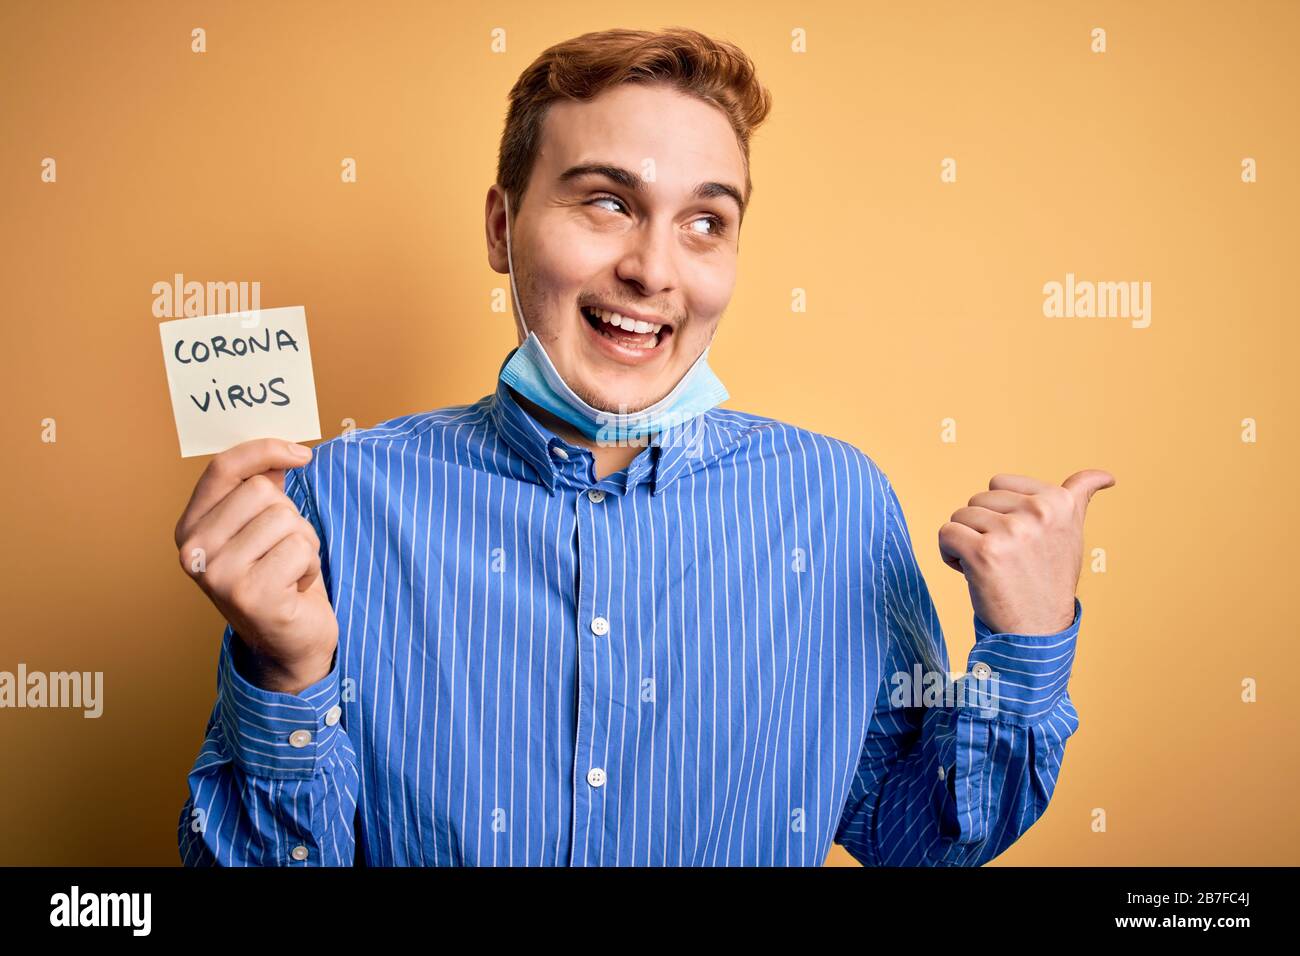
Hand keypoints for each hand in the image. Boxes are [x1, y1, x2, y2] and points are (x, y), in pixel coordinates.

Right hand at [174, 438, 338, 693]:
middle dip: (291, 517)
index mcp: (190, 529)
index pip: (224, 468)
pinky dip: (310, 566)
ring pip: (286, 520)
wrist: (288, 643)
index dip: (265, 450)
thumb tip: (281, 450)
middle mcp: (194, 552)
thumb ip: (263, 488)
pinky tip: (295, 589)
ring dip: (304, 544)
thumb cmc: (278, 577)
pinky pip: (300, 550)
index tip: (303, 454)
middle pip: (262, 493)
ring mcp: (218, 575)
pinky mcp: (251, 595)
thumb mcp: (263, 528)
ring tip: (289, 571)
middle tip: (284, 551)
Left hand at [937, 469, 1114, 634]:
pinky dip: (949, 554)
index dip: (999, 512)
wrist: (1038, 631)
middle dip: (981, 527)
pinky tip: (971, 572)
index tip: (1019, 540)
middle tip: (1006, 558)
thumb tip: (1107, 475)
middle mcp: (1039, 512)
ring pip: (960, 516)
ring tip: (991, 566)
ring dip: (966, 542)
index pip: (998, 483)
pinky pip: (946, 534)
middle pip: (977, 499)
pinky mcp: (985, 552)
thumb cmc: (1049, 579)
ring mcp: (1012, 532)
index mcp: (1059, 501)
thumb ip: (1079, 497)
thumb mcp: (1072, 532)